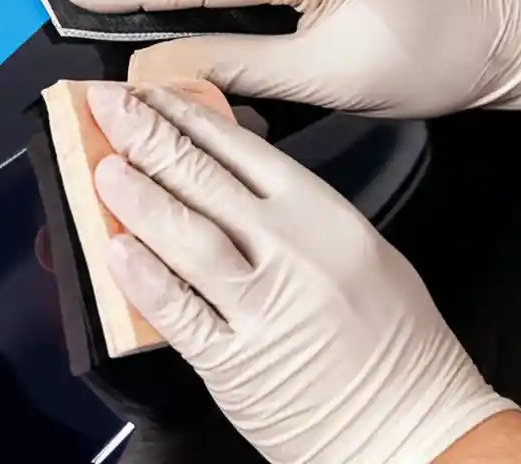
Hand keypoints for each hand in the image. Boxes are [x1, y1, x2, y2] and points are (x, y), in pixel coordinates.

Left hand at [87, 82, 515, 461]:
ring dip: (138, 200)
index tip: (148, 93)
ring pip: (187, 239)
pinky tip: (116, 251)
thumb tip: (224, 174)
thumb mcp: (362, 250)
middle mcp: (293, 253)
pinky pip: (179, 314)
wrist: (417, 426)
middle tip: (106, 107)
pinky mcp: (237, 362)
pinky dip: (144, 280)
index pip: (242, 150)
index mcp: (325, 215)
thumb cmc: (396, 343)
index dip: (186, 116)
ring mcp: (263, 307)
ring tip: (102, 168)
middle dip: (147, 138)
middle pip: (206, 182)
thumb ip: (295, 213)